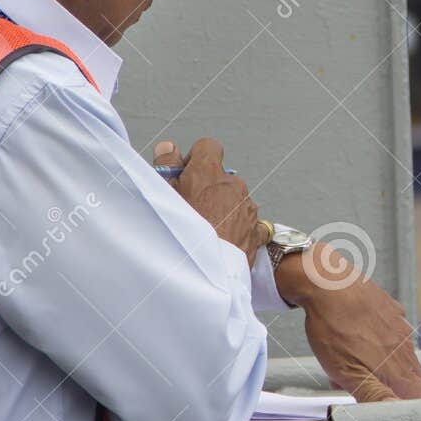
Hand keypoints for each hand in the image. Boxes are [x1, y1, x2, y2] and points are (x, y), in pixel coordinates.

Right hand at [154, 139, 265, 262]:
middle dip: (208, 188)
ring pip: (234, 200)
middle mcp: (233, 185)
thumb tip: (168, 148)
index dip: (196, 159)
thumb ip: (166, 166)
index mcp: (209, 173)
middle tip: (191, 208)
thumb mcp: (163, 195)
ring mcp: (247, 207)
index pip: (208, 147)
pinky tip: (224, 240)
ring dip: (223, 209)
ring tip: (205, 230)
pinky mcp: (256, 230)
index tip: (186, 174)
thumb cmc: (182, 236)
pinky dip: (239, 228)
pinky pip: (249, 223)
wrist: (206, 273)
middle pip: (221, 177)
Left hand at [278, 244, 420, 402]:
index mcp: (397, 365)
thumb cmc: (333, 328)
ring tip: (352, 364)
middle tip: (364, 388)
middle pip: (413, 378)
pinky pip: (391, 334)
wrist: (326, 282)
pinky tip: (356, 340)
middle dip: (392, 389)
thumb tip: (395, 414)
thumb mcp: (347, 372)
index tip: (390, 409)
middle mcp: (405, 346)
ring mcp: (400, 326)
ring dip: (382, 367)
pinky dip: (378, 343)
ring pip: (400, 357)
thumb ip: (374, 396)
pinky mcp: (390, 311)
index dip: (409, 407)